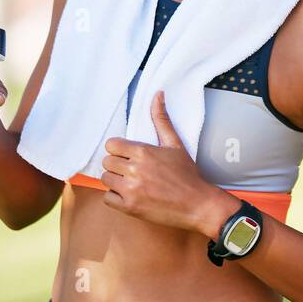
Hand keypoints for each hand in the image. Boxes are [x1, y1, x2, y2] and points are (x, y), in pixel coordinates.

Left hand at [100, 89, 235, 235]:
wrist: (197, 204)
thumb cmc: (187, 174)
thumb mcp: (175, 144)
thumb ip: (161, 120)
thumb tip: (157, 94)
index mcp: (143, 152)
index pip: (111, 144)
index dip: (118, 149)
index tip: (128, 155)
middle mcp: (134, 169)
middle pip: (107, 162)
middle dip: (117, 165)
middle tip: (132, 170)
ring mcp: (131, 189)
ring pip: (105, 179)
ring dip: (115, 181)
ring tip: (131, 182)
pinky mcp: (129, 207)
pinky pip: (108, 198)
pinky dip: (116, 197)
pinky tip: (130, 195)